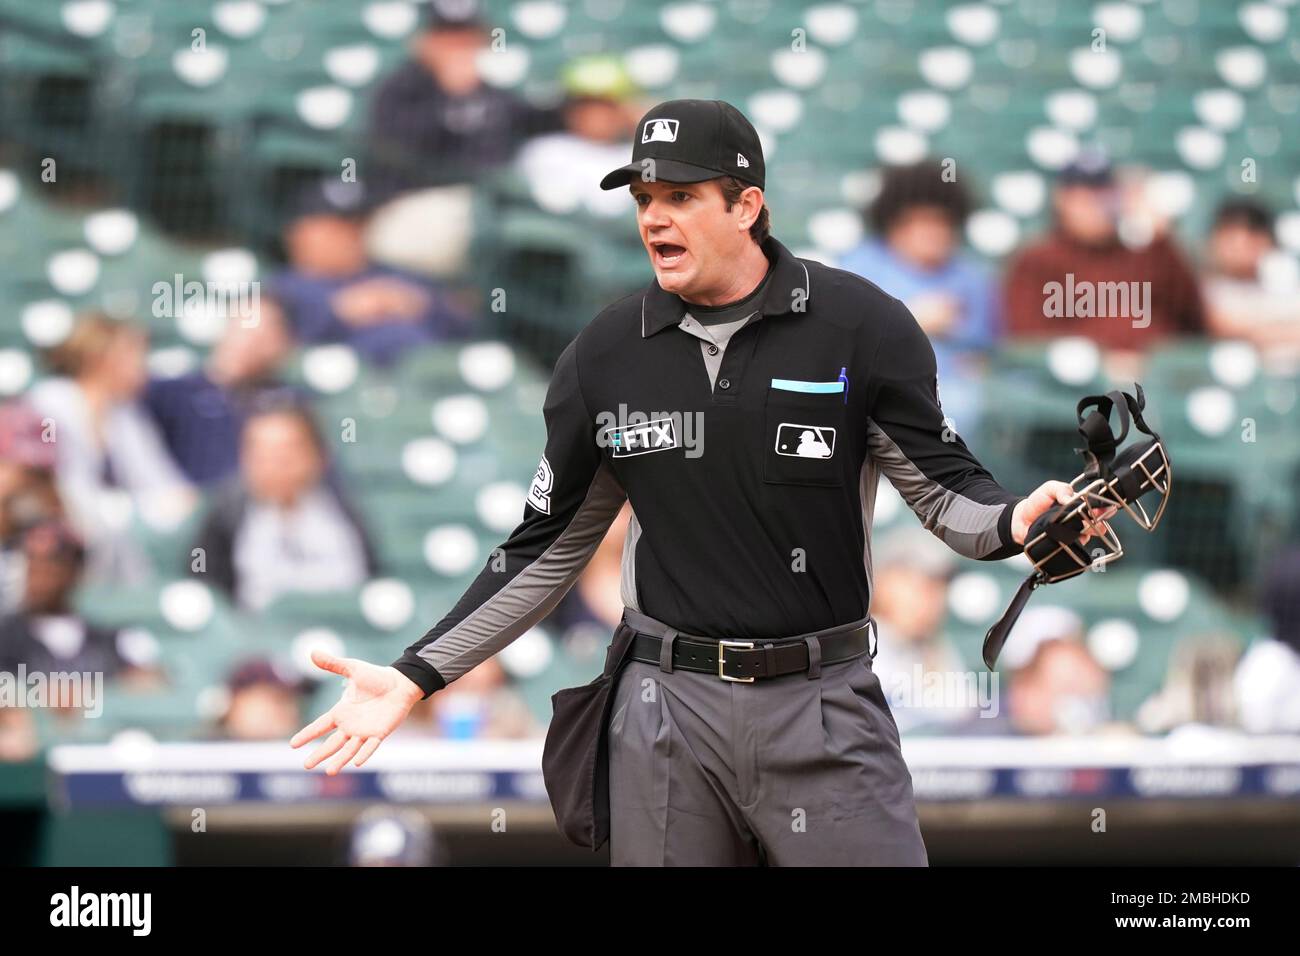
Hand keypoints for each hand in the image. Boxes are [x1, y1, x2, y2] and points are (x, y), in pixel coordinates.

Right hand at [289, 651, 425, 774]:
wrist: (400, 683)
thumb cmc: (376, 677)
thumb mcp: (353, 668)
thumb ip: (333, 664)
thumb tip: (312, 652)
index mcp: (341, 711)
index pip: (320, 725)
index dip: (307, 734)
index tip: (293, 744)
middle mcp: (350, 725)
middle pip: (332, 743)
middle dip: (319, 754)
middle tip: (307, 766)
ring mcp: (364, 731)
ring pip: (349, 749)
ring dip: (340, 760)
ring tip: (329, 772)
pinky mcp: (380, 733)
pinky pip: (371, 745)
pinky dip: (365, 753)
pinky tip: (357, 763)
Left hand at [1011, 480, 1116, 546]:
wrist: (1021, 519)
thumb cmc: (1037, 502)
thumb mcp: (1050, 488)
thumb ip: (1062, 489)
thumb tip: (1071, 498)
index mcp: (1080, 505)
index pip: (1099, 508)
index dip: (1105, 509)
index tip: (1107, 509)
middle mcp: (1080, 521)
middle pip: (1097, 524)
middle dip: (1098, 523)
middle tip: (1093, 520)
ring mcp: (1073, 534)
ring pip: (1086, 536)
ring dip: (1085, 533)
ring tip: (1077, 528)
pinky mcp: (1065, 545)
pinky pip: (1073, 547)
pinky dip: (1071, 542)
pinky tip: (1064, 538)